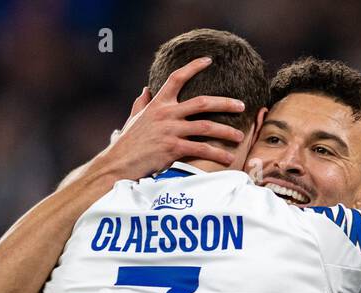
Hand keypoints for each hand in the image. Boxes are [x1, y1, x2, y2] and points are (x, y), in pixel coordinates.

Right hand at [95, 56, 246, 180]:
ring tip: (240, 137)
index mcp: (158, 104)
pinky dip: (217, 154)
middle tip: (242, 105)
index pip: (176, 78)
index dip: (193, 67)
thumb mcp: (134, 119)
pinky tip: (229, 158)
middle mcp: (166, 114)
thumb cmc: (127, 143)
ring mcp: (170, 130)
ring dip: (226, 132)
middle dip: (225, 103)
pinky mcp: (173, 148)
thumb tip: (145, 90)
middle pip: (202, 102)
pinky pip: (201, 149)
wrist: (118, 163)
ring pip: (206, 127)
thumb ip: (141, 103)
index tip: (209, 60)